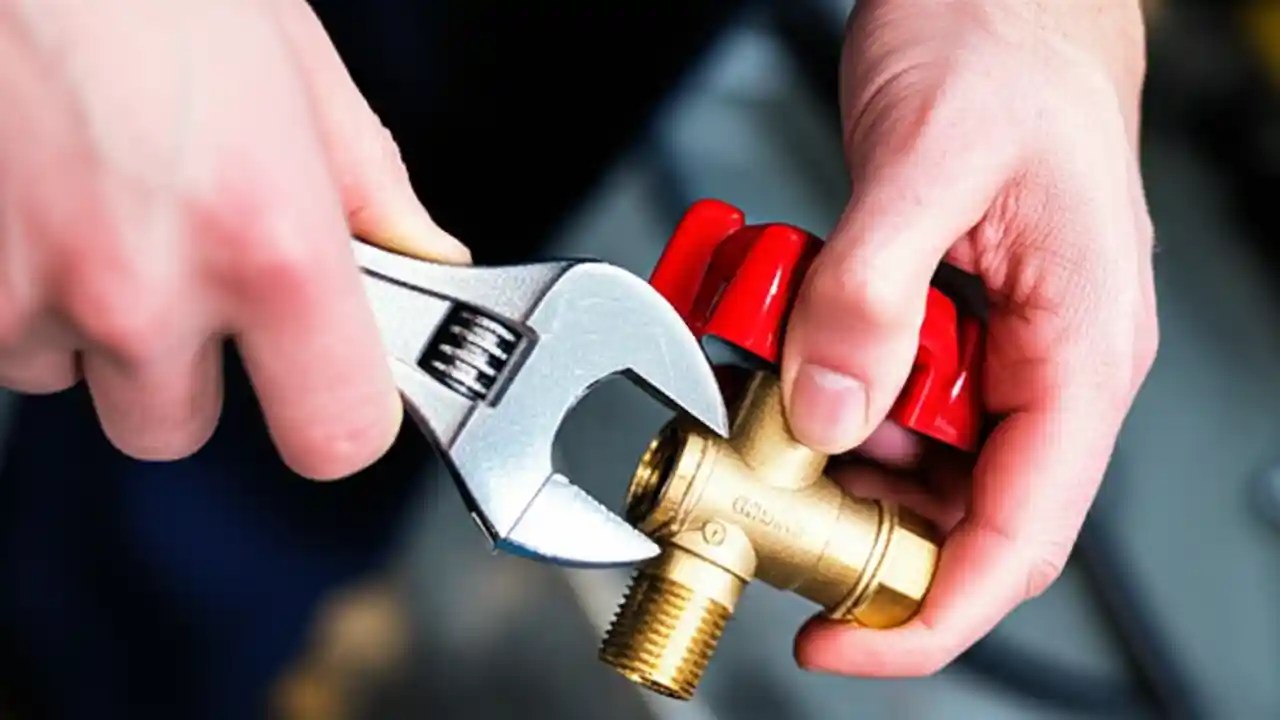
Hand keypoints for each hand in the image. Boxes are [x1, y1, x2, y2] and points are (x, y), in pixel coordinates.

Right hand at [0, 0, 467, 478]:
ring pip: (83, 385)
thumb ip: (373, 192)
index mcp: (270, 245)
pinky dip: (32, 299)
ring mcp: (33, 295)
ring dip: (103, 332)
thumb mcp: (301, 71)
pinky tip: (51, 208)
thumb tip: (425, 260)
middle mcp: (146, 290)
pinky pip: (10, 345)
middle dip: (195, 372)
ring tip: (113, 213)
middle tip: (198, 272)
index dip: (339, 417)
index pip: (334, 436)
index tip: (335, 388)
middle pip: (180, 430)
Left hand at [781, 0, 1156, 674]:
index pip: (1017, 536)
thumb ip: (873, 291)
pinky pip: (870, 396)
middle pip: (951, 516)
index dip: (928, 615)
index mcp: (1076, 351)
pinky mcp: (932, 322)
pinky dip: (814, 395)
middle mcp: (1037, 368)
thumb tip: (830, 414)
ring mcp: (984, 350)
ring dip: (820, 455)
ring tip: (756, 404)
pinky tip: (772, 358)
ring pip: (899, 461)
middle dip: (851, 529)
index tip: (839, 642)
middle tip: (760, 500)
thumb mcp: (928, 160)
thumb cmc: (1005, 46)